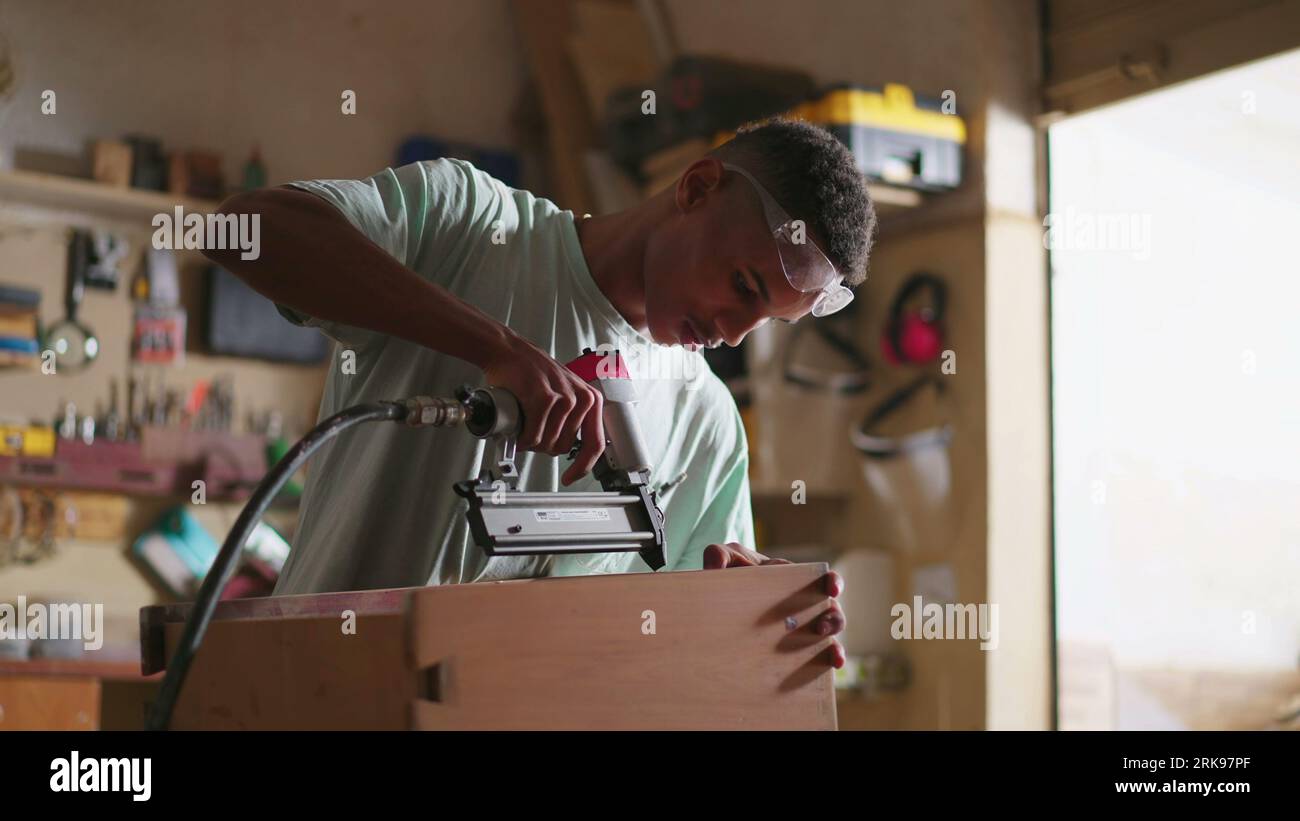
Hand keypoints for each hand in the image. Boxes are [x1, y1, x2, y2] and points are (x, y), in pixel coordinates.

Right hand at [481, 333, 604, 485]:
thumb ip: (571, 419)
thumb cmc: (532, 374)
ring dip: (530, 441)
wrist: (508, 352)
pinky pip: (533, 436)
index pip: (595, 444)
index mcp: (590, 400)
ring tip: (524, 422)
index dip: (583, 467)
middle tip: (532, 432)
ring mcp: (564, 398)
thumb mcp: (563, 393)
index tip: (571, 477)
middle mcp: (581, 399)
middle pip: (564, 448)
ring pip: (547, 444)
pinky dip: (521, 438)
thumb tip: (570, 451)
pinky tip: (517, 426)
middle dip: (544, 447)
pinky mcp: (544, 399)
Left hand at [702, 542, 846, 668]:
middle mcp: (805, 605)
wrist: (723, 600)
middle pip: (831, 610)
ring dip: (834, 644)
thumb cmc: (733, 574)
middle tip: (821, 627)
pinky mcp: (796, 650)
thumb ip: (719, 556)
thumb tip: (714, 566)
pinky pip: (816, 657)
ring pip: (829, 636)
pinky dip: (826, 663)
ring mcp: (802, 629)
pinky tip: (829, 669)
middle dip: (833, 619)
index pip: (822, 579)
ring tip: (830, 655)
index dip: (832, 582)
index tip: (831, 589)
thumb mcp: (726, 561)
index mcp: (795, 580)